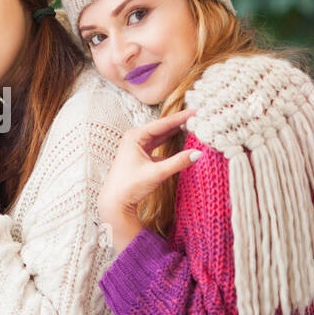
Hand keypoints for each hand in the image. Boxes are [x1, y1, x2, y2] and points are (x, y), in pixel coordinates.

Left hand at [98, 109, 199, 251]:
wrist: (115, 204)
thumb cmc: (130, 186)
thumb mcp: (157, 173)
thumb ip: (178, 162)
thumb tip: (198, 154)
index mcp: (134, 137)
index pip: (162, 124)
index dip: (181, 117)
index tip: (196, 111)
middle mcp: (134, 139)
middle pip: (161, 128)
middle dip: (179, 123)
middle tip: (197, 117)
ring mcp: (137, 148)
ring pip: (160, 137)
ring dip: (175, 133)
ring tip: (192, 125)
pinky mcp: (140, 158)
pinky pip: (158, 147)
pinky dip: (170, 145)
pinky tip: (180, 142)